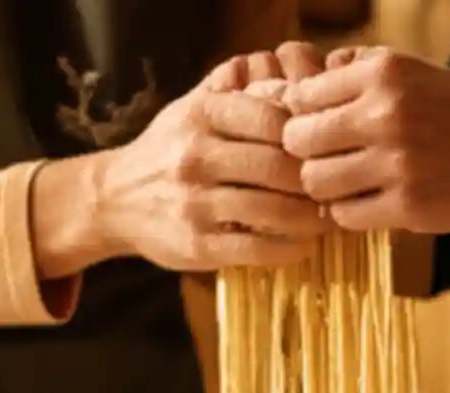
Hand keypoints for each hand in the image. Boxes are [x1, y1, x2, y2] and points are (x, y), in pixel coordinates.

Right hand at [92, 56, 333, 270]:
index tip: (325, 149)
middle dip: (316, 181)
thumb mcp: (193, 109)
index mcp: (201, 116)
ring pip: (273, 210)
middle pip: (278, 167)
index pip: (273, 118)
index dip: (307, 137)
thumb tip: (295, 86)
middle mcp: (195, 157)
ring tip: (327, 219)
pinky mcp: (196, 245)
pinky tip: (303, 246)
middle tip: (336, 189)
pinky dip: (289, 249)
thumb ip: (241, 94)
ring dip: (311, 220)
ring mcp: (194, 204)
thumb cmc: (169, 150)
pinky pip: (257, 249)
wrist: (113, 199)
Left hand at [283, 48, 449, 233]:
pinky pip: (346, 216)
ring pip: (316, 183)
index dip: (302, 116)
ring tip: (347, 184)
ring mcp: (397, 163)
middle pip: (299, 142)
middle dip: (306, 154)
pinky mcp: (408, 206)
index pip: (302, 97)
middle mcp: (386, 113)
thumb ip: (359, 69)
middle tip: (326, 160)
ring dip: (325, 188)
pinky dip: (351, 213)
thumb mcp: (417, 71)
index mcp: (384, 73)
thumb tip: (307, 82)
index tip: (319, 128)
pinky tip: (371, 202)